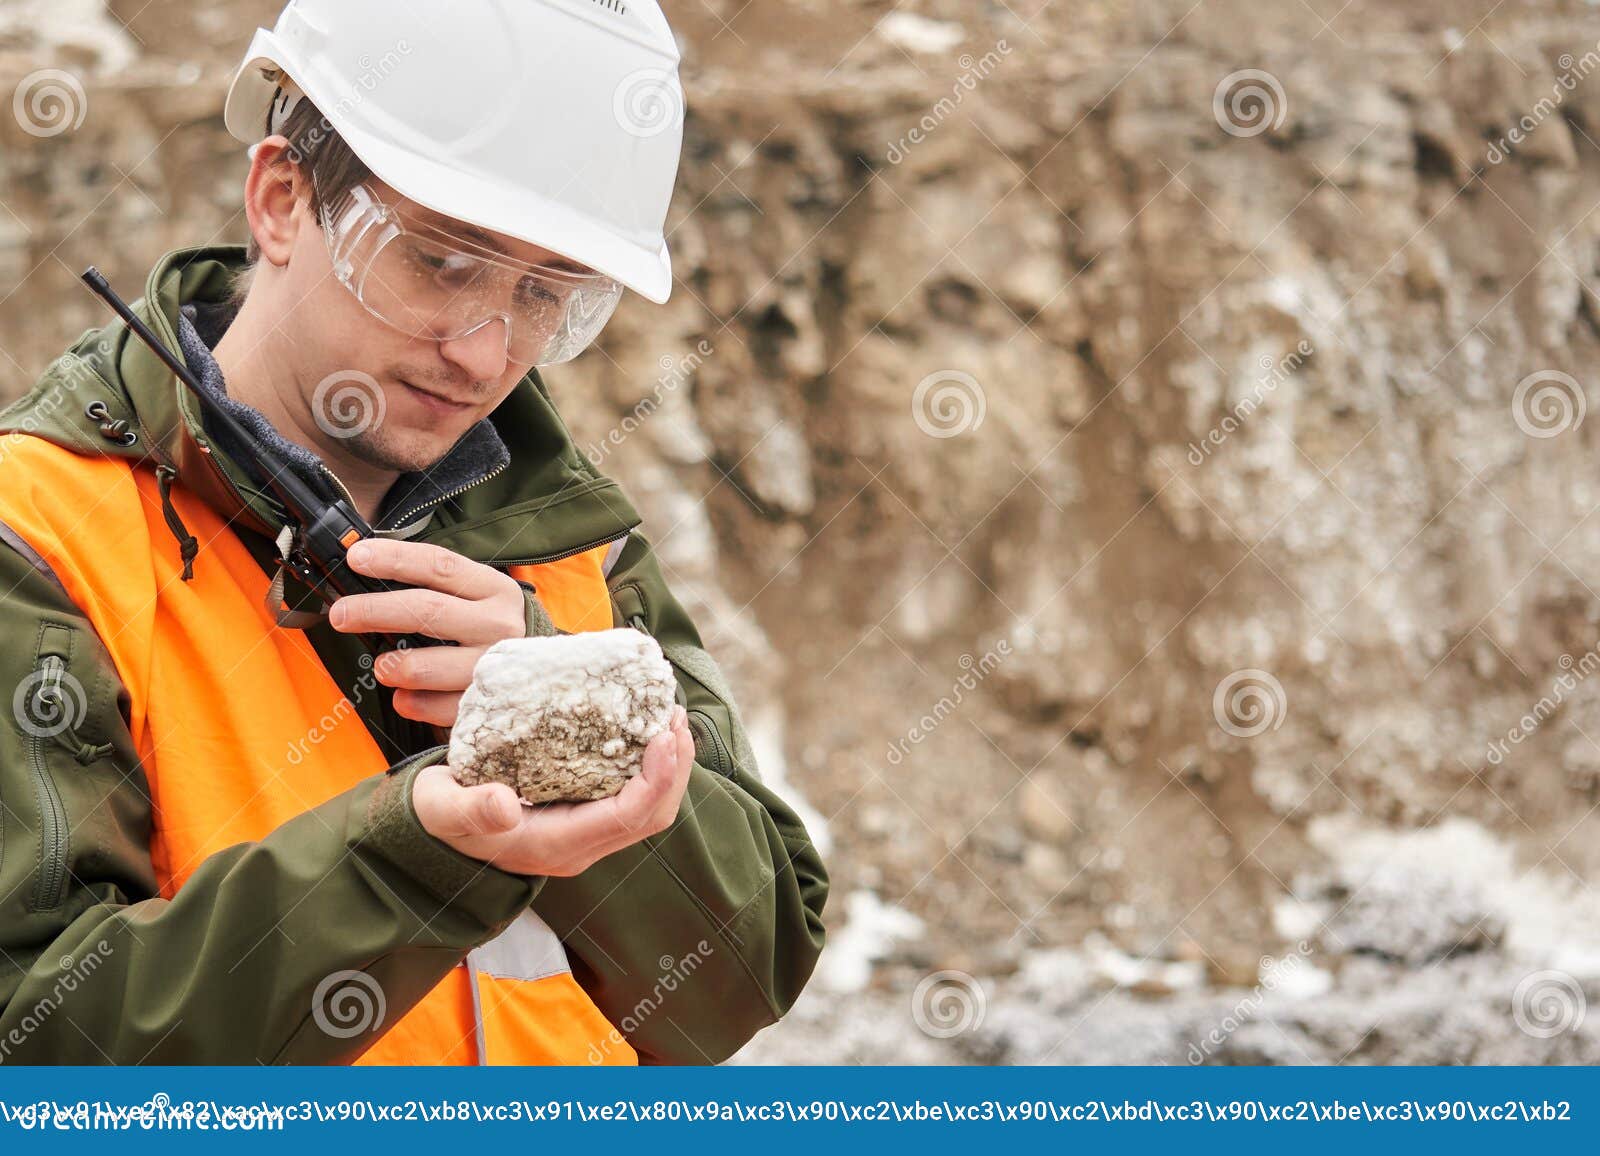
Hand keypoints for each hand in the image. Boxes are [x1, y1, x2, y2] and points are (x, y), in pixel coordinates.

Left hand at [330, 538, 526, 728]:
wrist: (550, 676)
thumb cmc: (495, 631)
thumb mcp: (479, 598)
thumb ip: (436, 587)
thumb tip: (370, 570)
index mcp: (493, 590)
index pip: (439, 566)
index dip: (395, 559)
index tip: (357, 558)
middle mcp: (498, 624)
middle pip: (426, 610)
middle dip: (375, 610)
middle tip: (342, 614)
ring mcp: (495, 666)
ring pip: (430, 664)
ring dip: (395, 665)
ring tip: (381, 666)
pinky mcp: (490, 703)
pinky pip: (440, 707)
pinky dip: (414, 703)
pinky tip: (403, 697)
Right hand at [412, 707, 693, 875]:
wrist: (431, 831)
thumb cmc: (437, 817)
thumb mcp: (443, 810)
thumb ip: (471, 809)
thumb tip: (505, 805)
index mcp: (555, 845)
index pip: (629, 818)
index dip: (657, 778)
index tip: (664, 733)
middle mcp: (580, 845)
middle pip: (652, 815)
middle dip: (674, 767)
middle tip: (674, 715)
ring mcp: (585, 833)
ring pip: (648, 808)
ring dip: (667, 764)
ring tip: (668, 716)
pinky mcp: (583, 816)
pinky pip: (631, 796)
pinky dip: (648, 764)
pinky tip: (643, 727)